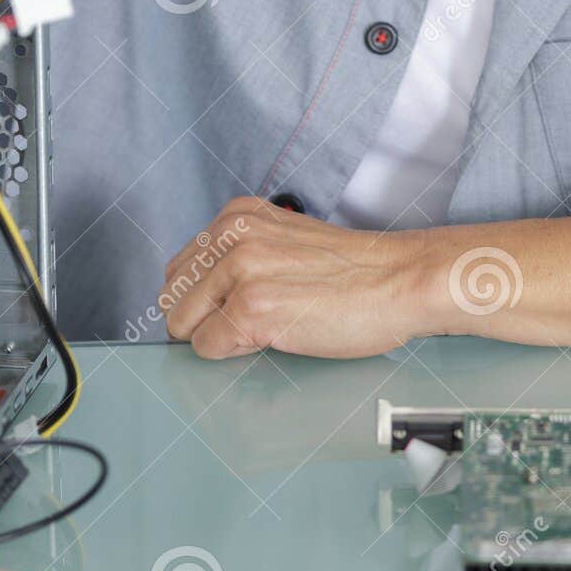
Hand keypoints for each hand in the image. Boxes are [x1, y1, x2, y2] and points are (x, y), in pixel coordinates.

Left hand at [160, 196, 432, 359]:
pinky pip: (207, 348)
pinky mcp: (250, 309)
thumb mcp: (282, 241)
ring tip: (266, 327)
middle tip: (251, 321)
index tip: (234, 305)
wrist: (398, 280)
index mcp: (236, 216)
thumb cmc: (351, 271)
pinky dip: (233, 354)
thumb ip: (240, 254)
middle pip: (172, 297)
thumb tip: (198, 295)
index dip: (204, 298)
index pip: (180, 269)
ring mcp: (239, 271)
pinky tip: (274, 337)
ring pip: (183, 324)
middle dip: (202, 319)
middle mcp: (231, 236)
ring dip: (217, 336)